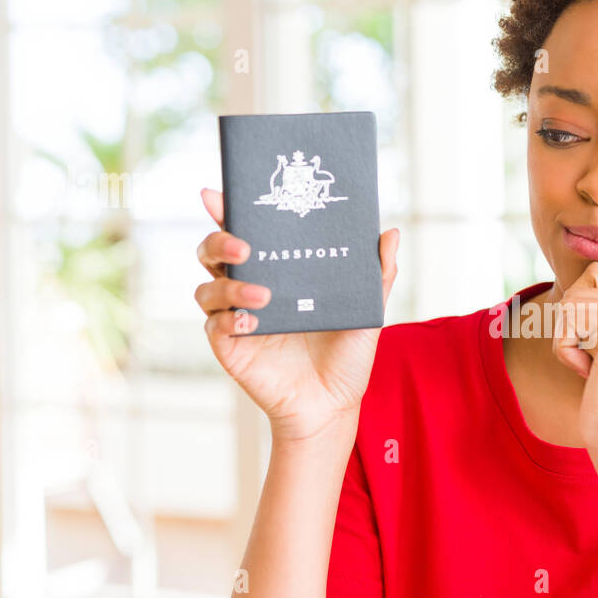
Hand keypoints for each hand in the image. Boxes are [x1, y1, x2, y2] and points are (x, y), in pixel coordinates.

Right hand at [194, 187, 399, 440]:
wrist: (335, 403)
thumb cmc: (347, 355)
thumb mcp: (368, 310)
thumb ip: (378, 273)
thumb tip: (391, 231)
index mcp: (278, 270)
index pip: (245, 232)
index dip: (226, 210)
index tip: (219, 194)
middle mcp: (250, 288)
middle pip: (212, 252)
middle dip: (219, 239)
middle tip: (245, 244)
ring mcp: (237, 316)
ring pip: (207, 287)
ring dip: (230, 284)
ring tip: (265, 294)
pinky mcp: (230, 346)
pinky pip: (215, 324)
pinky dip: (230, 319)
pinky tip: (253, 323)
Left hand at [551, 261, 597, 455]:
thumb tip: (589, 271)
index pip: (596, 273)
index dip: (582, 313)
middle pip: (580, 286)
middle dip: (573, 326)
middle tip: (597, 361)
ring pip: (570, 303)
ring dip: (568, 340)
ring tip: (595, 367)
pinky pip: (565, 325)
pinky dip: (565, 352)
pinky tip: (591, 374)